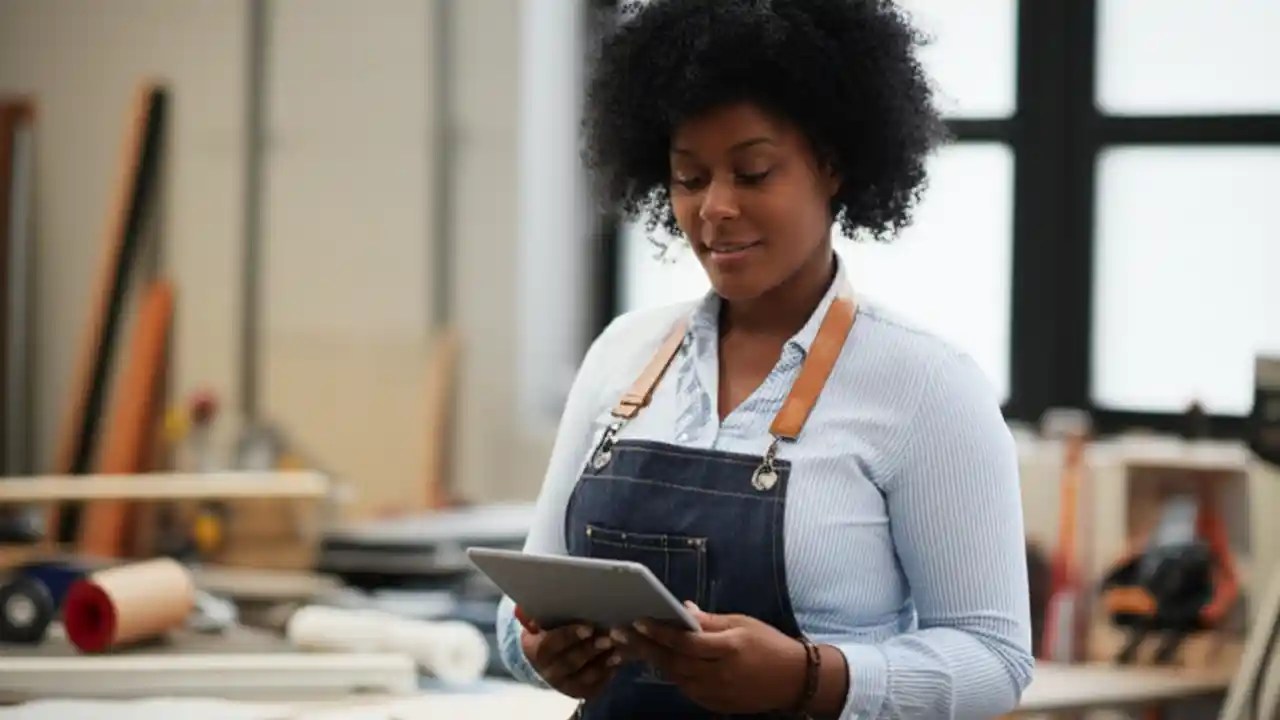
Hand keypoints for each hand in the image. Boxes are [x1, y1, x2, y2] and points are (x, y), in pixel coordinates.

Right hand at [517, 606, 621, 699]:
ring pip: (585, 676)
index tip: (588, 627)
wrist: (548, 658)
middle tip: (609, 638)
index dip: (569, 635)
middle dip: (590, 649)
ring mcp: (564, 684)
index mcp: (536, 650)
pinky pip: (595, 686)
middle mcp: (548, 671)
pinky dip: (608, 674)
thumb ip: (531, 613)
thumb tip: (522, 609)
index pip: (550, 644)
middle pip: (570, 662)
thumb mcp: (536, 621)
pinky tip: (617, 661)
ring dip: (602, 663)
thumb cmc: (547, 631)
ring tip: (617, 650)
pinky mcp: (580, 691)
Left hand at [613, 602, 806, 713]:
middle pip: (674, 662)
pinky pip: (686, 688)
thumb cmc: (768, 644)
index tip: (638, 620)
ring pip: (675, 677)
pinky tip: (659, 661)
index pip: (686, 642)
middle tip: (620, 634)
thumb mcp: (742, 623)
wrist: (793, 680)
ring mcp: (716, 693)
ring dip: (653, 661)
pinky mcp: (715, 705)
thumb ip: (710, 621)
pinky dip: (671, 674)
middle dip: (645, 647)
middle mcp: (719, 674)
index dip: (660, 632)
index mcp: (729, 648)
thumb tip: (683, 609)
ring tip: (632, 645)